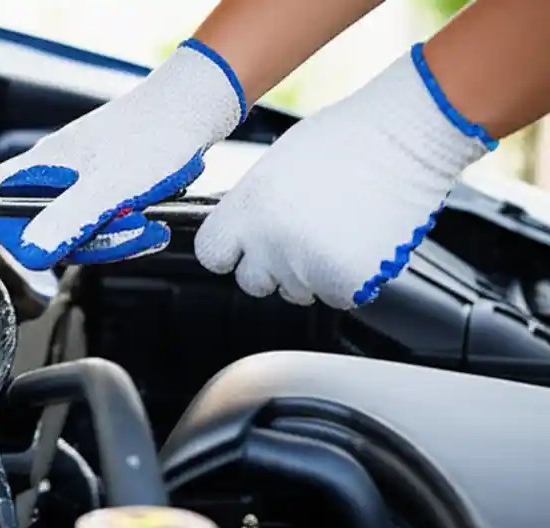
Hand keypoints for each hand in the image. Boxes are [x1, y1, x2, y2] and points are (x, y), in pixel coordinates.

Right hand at [0, 40, 244, 270]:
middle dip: (90, 242)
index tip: (57, 249)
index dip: (24, 240)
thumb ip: (65, 222)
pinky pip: (106, 220)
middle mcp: (54, 173)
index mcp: (41, 169)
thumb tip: (29, 254)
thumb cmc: (152, 134)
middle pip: (48, 232)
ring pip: (82, 231)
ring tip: (148, 221)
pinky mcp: (106, 183)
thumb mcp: (107, 188)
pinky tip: (154, 218)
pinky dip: (131, 226)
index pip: (2, 215)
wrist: (195, 105)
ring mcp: (80, 178)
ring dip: (118, 236)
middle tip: (124, 229)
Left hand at [195, 45, 494, 308]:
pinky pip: (339, 297)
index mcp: (247, 210)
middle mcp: (270, 243)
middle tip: (302, 237)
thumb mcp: (276, 166)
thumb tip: (244, 231)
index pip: (212, 255)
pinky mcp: (347, 282)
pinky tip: (361, 242)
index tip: (242, 248)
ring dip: (312, 273)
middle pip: (252, 282)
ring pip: (297, 291)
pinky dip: (351, 280)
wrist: (407, 136)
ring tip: (339, 229)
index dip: (230, 252)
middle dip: (272, 268)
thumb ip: (253, 208)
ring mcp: (307, 267)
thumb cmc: (347, 141)